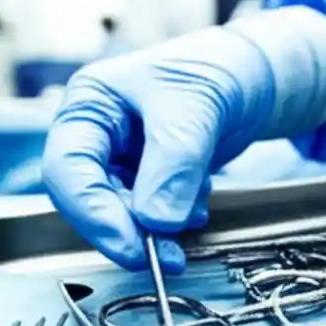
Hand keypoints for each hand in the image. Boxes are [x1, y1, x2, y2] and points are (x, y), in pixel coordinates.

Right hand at [43, 29, 274, 272]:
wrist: (258, 77)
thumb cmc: (219, 69)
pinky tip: (199, 201)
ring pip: (123, 213)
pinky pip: (152, 214)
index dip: (94, 214)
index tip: (131, 245)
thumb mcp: (196, 106)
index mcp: (91, 103)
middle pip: (90, 199)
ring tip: (196, 210)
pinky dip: (177, 218)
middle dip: (130, 229)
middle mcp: (99, 135)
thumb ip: (174, 162)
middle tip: (167, 255)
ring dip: (158, 227)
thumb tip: (156, 220)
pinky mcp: (151, 180)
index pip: (68, 169)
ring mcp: (123, 159)